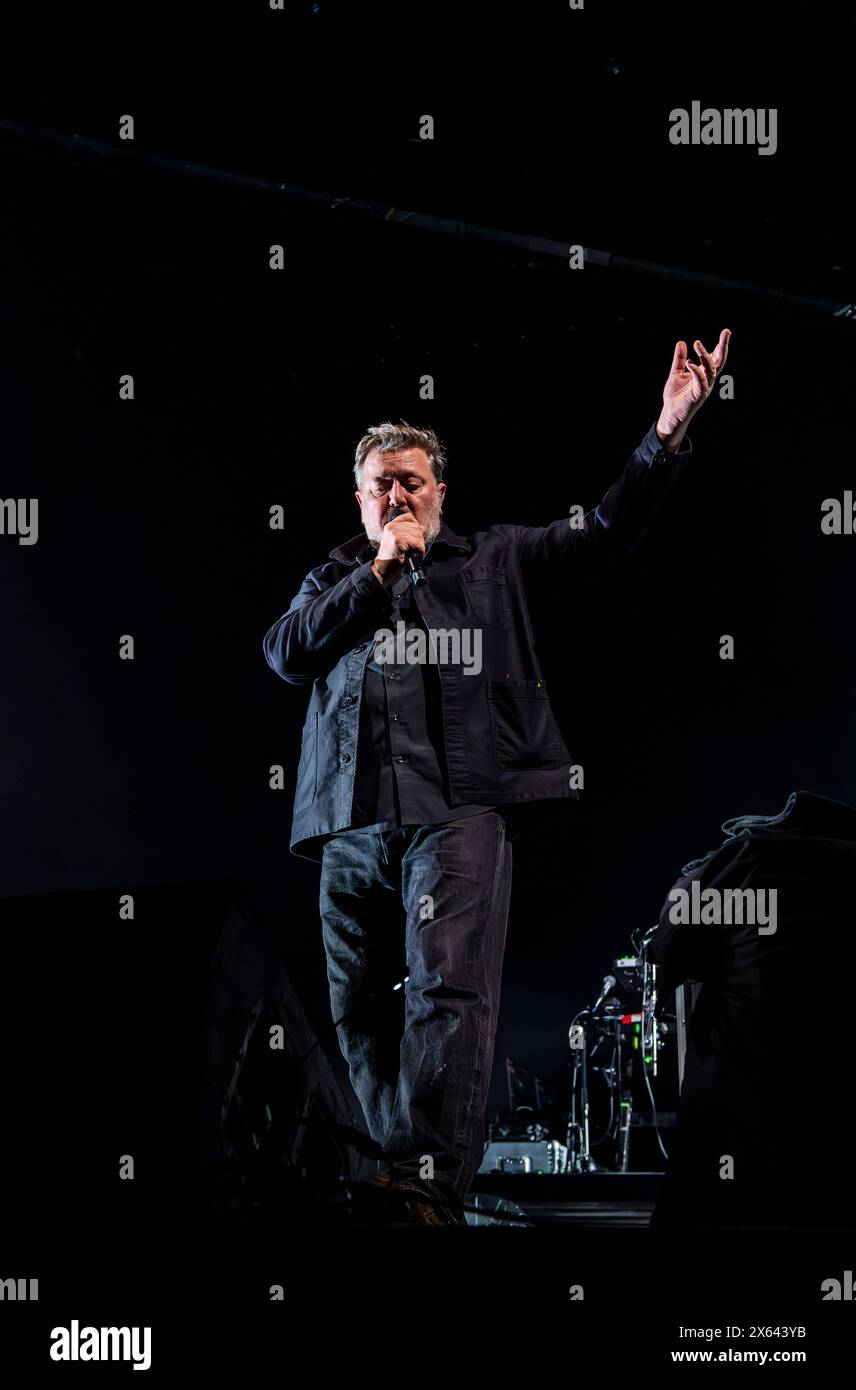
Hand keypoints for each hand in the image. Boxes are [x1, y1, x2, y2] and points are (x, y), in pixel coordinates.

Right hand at [372, 508, 426, 582]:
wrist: (382, 569)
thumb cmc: (391, 557)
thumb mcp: (397, 540)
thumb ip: (407, 532)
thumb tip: (423, 528)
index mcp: (390, 525)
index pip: (408, 517)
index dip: (415, 525)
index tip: (415, 535)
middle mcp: (392, 527)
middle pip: (416, 527)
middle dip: (419, 538)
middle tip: (414, 548)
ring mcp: (395, 534)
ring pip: (418, 535)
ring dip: (420, 545)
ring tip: (414, 551)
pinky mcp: (399, 541)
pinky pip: (417, 543)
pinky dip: (420, 550)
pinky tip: (414, 554)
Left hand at [656, 328, 730, 448]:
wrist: (670, 413)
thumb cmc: (675, 395)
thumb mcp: (676, 372)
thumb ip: (679, 359)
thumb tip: (681, 342)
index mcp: (704, 373)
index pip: (715, 357)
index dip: (721, 345)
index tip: (726, 332)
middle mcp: (708, 379)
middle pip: (719, 361)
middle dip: (723, 347)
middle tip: (726, 332)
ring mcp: (705, 387)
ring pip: (711, 369)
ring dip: (705, 356)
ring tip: (697, 343)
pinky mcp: (699, 395)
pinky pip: (701, 381)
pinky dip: (696, 371)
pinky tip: (690, 362)